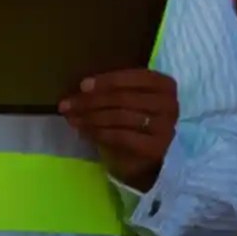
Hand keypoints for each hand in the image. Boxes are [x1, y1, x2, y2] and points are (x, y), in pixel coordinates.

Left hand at [59, 69, 178, 191]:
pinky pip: (119, 136)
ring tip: (72, 118)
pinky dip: (98, 133)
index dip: (105, 80)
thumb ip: (114, 89)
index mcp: (164, 85)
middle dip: (90, 101)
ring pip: (118, 117)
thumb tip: (82, 87)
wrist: (150, 158)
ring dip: (90, 118)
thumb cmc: (137, 120)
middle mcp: (169, 104)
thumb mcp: (131, 98)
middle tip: (67, 105)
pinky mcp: (154, 148)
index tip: (82, 85)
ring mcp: (164, 127)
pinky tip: (83, 132)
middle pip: (122, 98)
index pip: (133, 77)